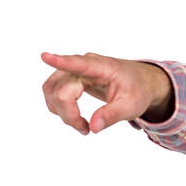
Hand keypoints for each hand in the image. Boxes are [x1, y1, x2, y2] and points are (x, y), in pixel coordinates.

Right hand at [41, 51, 174, 133]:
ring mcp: (74, 70)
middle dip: (69, 114)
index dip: (60, 61)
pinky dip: (59, 107)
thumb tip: (93, 128)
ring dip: (61, 111)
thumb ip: (111, 116)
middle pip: (61, 90)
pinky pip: (53, 91)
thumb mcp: (131, 106)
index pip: (78, 64)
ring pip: (52, 90)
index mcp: (102, 68)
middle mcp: (84, 65)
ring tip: (82, 124)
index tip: (44, 56)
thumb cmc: (137, 91)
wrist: (141, 82)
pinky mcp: (69, 77)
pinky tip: (75, 116)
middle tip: (86, 129)